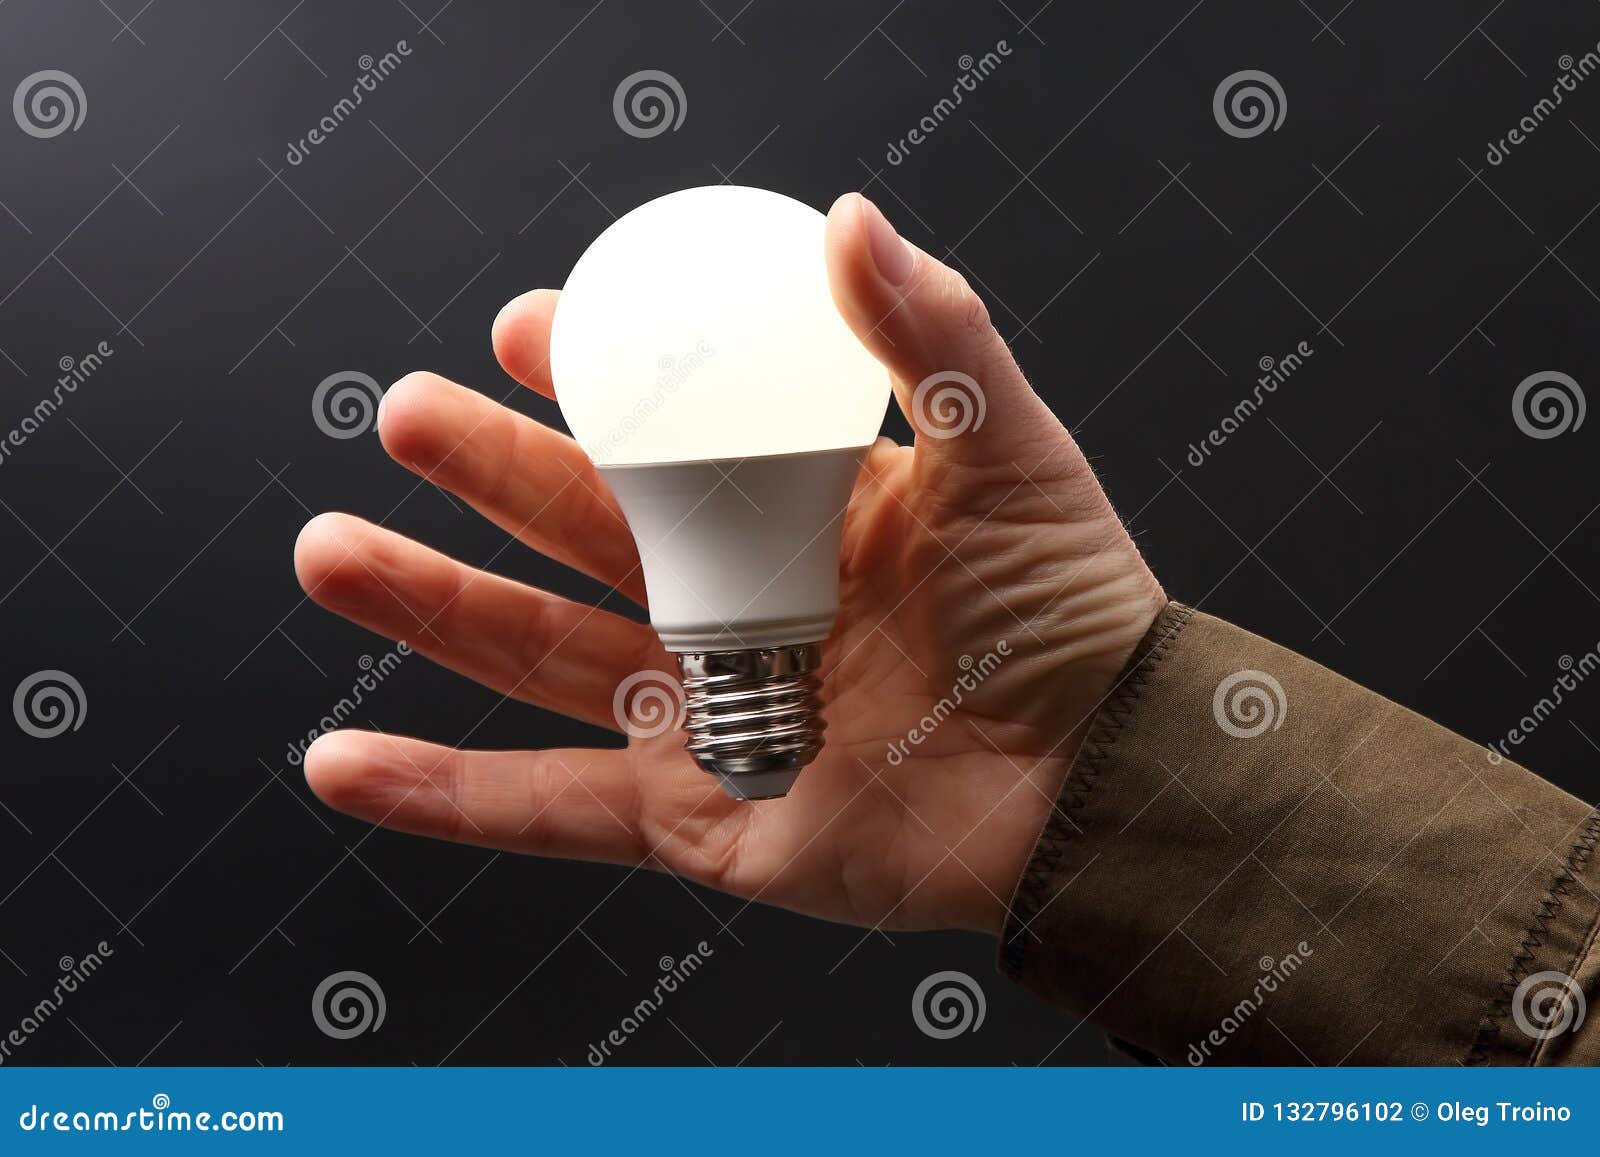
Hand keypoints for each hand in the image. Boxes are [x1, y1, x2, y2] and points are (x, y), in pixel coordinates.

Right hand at [293, 194, 1164, 934]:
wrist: (1100, 785)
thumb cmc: (1073, 618)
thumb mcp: (1010, 455)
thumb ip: (933, 339)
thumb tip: (855, 219)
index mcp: (797, 513)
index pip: (665, 436)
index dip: (591, 382)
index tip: (528, 331)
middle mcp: (736, 606)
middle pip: (577, 533)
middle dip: (485, 474)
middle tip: (407, 417)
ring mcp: (706, 713)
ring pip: (537, 655)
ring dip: (427, 608)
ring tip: (332, 552)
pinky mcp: (696, 819)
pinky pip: (550, 806)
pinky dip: (444, 795)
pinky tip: (346, 761)